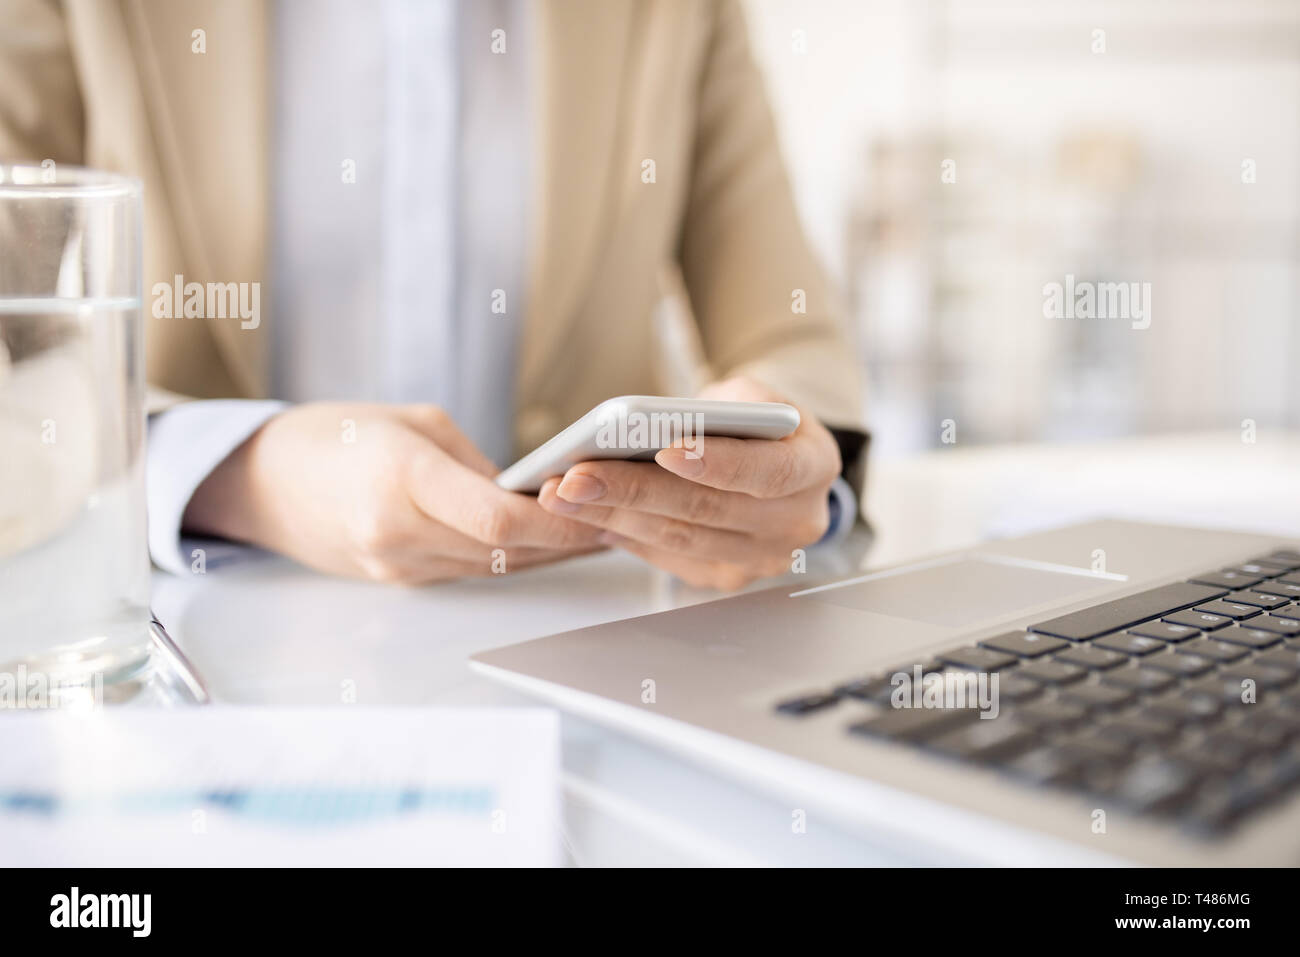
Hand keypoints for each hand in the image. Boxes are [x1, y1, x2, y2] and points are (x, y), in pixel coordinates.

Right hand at [183, 402, 603, 583]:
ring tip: (597, 529)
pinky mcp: (398, 580)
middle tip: (619, 515)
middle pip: (504, 549)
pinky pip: (469, 570)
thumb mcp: (412, 423)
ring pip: (493, 565)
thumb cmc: (335, 436)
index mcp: (398, 480)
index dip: (555, 520)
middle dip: (566, 536)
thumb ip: (474, 461)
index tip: (597, 505)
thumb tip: (532, 492)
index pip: (496, 518)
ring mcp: (396, 566)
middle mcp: (396, 534)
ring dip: (546, 552)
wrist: (260, 484)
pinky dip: (510, 557)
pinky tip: (546, 542)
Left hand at [537, 377, 841, 590]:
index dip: (716, 463)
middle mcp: (797, 520)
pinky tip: (587, 517)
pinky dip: (625, 536)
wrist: (776, 465)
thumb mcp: (751, 396)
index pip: (767, 470)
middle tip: (576, 477)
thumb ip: (717, 408)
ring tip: (563, 495)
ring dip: (614, 518)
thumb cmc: (756, 425)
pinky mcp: (728, 577)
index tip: (665, 448)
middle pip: (707, 510)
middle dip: (633, 491)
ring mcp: (764, 557)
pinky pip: (669, 559)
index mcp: (814, 466)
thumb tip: (649, 427)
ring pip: (680, 540)